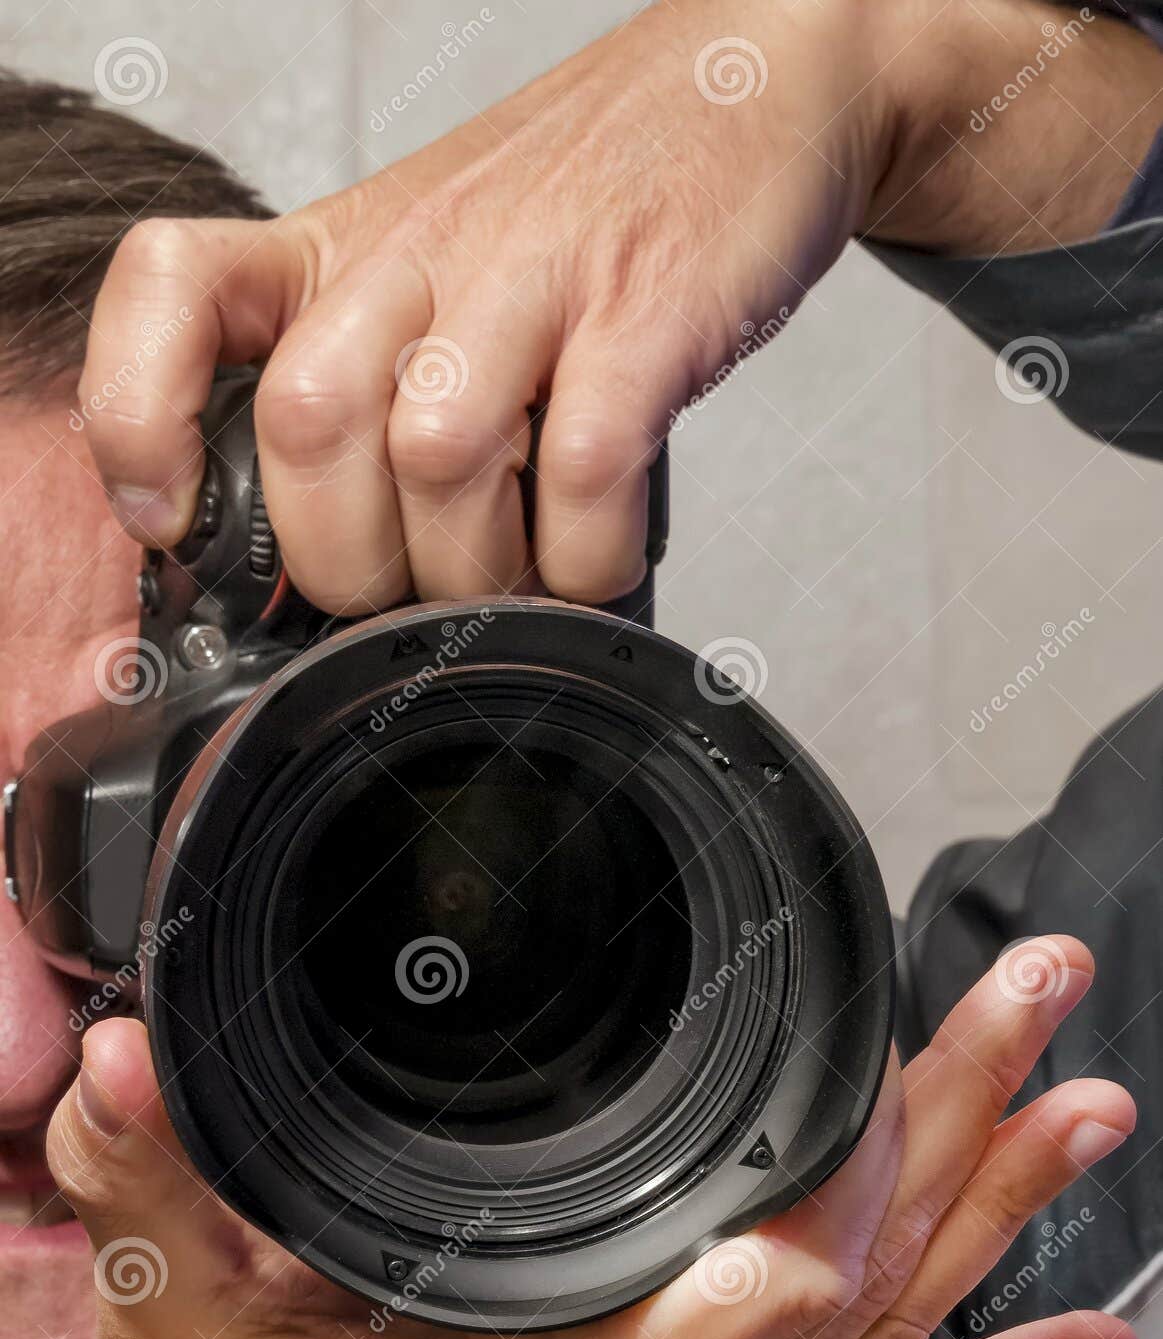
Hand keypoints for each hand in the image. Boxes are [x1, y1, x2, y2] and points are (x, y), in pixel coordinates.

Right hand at [0, 936, 1134, 1338]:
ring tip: (1085, 1107)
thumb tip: (130, 1063)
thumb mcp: (173, 1298)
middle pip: (853, 1288)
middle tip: (1033, 1004)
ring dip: (996, 1221)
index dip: (837, 1193)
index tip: (910, 1070)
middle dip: (955, 1138)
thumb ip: (156, 1174)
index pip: (745, 1305)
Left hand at [78, 0, 1162, 616]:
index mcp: (341, 248)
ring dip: (476, 572)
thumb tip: (323, 561)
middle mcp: (417, 255)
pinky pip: (583, 470)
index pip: (173, 291)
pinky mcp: (643, 316)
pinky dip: (585, 554)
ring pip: (437, 460)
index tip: (177, 520)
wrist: (742, 91)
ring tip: (519, 578)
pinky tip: (597, 552)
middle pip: (309, 428)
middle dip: (355, 564)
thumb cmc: (581, 210)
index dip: (143, 417)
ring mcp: (532, 279)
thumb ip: (361, 387)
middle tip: (418, 587)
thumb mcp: (428, 268)